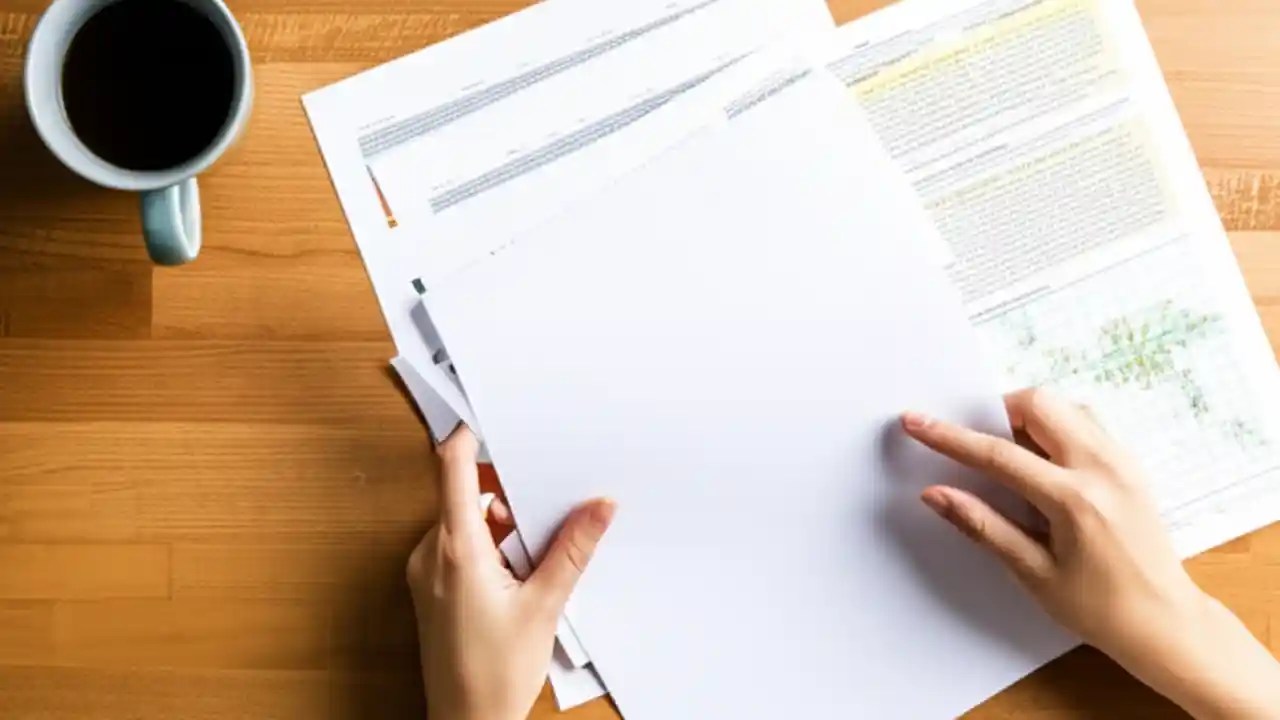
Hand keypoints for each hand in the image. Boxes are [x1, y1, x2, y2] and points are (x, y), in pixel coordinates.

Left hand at [407, 426, 615, 719]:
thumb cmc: (494, 675)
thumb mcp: (545, 604)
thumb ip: (572, 548)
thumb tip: (599, 505)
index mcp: (456, 549)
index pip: (451, 469)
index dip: (468, 437)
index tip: (488, 416)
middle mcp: (432, 554)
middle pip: (465, 495)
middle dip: (506, 498)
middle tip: (542, 517)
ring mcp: (428, 572)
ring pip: (465, 524)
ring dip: (501, 529)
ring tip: (532, 564)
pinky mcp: (432, 589)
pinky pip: (460, 549)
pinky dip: (490, 550)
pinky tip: (517, 580)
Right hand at [902, 389, 1279, 719]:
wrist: (1165, 622)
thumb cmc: (1099, 608)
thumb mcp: (1034, 573)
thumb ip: (983, 526)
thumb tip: (936, 494)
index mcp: (1075, 500)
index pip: (999, 454)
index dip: (950, 437)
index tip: (916, 422)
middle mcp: (1103, 468)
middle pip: (1038, 404)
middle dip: (996, 412)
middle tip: (976, 442)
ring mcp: (1123, 462)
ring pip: (1065, 406)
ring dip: (1029, 417)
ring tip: (1011, 455)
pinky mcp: (1131, 465)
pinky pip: (1087, 423)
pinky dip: (1056, 427)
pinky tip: (1043, 462)